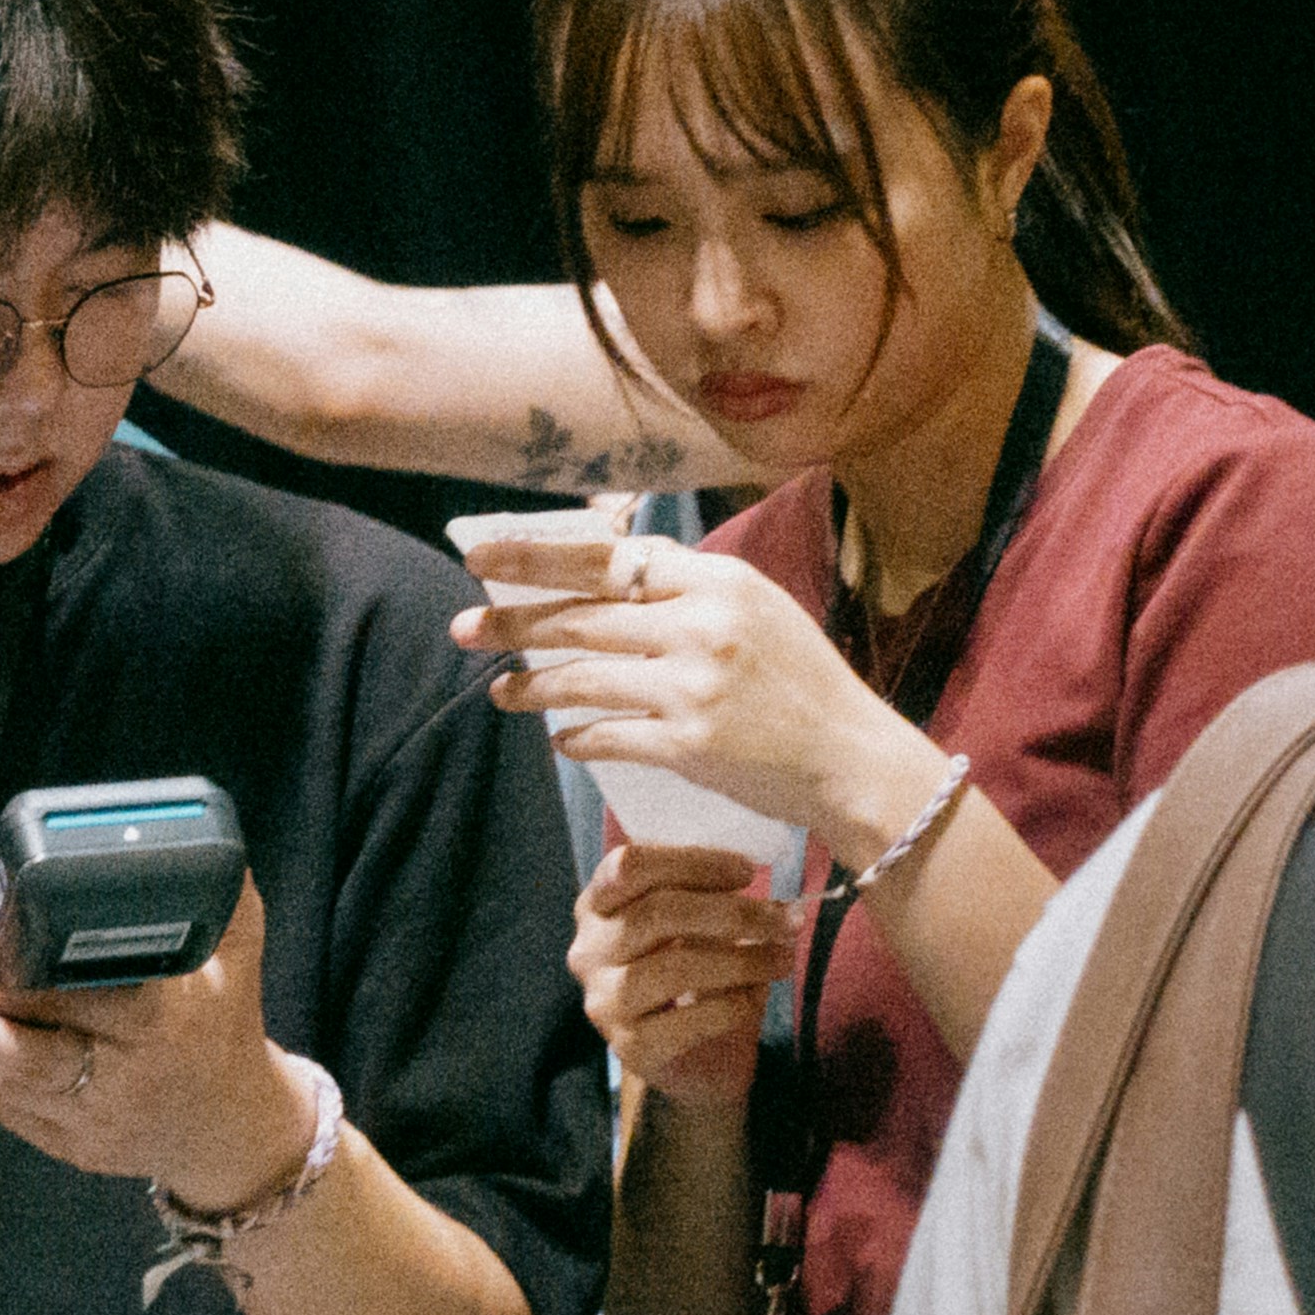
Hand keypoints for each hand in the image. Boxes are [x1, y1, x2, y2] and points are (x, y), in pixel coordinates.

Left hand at [0, 881, 311, 1210]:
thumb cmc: (227, 1030)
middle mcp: (124, 1082)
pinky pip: (5, 1114)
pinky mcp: (69, 1148)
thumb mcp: (237, 962)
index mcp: (163, 1029)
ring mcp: (94, 1124)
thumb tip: (209, 845)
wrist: (232, 1130)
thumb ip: (219, 904)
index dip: (18, 987)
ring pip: (7, 1088)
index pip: (82, 1004)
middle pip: (31, 1056)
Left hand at [449, 532, 945, 864]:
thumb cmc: (800, 683)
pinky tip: (559, 740)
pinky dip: (576, 738)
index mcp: (718, 580)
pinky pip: (608, 736)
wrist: (852, 757)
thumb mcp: (756, 609)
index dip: (538, 557)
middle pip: (581, 617)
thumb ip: (686, 587)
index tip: (483, 558)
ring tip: (500, 692)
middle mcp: (703, 625)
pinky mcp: (690, 744)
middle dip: (513, 625)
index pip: (608, 560)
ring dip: (531, 687)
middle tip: (462, 629)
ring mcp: (695, 685)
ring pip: (583, 678)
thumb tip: (604, 566)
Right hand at [568, 841, 794, 1109]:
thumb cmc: (698, 974)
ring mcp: (604, 1000)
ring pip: (674, 967)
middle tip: (785, 919)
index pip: (629, 866)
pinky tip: (755, 997)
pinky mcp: (631, 1046)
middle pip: (656, 913)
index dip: (692, 862)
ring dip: (742, 960)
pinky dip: (734, 1005)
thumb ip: (716, 899)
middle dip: (732, 913)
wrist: (696, 1058)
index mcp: (598, 905)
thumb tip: (780, 904)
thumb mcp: (698, 925)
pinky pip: (691, 1020)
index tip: (748, 872)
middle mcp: (588, 950)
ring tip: (782, 959)